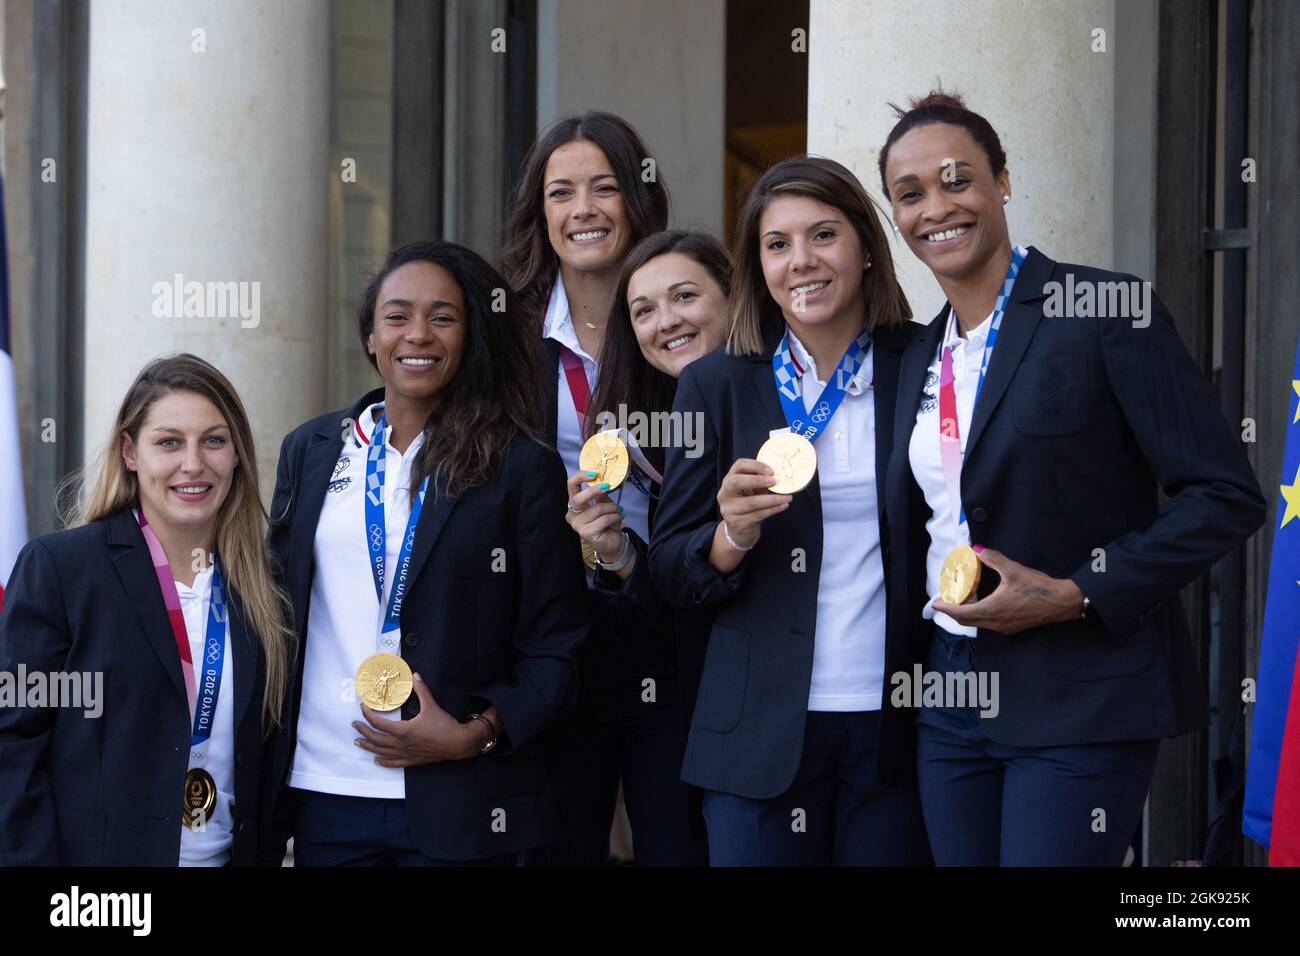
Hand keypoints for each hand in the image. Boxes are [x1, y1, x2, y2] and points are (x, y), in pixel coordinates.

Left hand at [352, 673, 481, 766]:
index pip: (378, 723)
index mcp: (403, 730)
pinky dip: (384, 761)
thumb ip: (422, 690)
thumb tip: (415, 676)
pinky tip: (377, 760)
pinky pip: (394, 763)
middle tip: (354, 725)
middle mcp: (401, 744)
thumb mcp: (432, 705)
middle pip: (375, 738)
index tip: (363, 708)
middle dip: (363, 731)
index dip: (368, 715)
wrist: (458, 743)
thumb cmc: (445, 726)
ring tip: (358, 742)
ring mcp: (406, 753)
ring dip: (368, 747)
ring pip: (381, 752)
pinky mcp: (412, 760)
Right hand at [565, 469, 624, 560]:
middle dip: (594, 491)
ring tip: (618, 511)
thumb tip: (602, 482)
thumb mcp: (604, 504)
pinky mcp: (586, 533)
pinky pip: (604, 519)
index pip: (571, 486)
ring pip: (597, 508)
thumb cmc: (606, 522)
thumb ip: (600, 494)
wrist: (612, 542)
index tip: (595, 474)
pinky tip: (617, 519)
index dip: (580, 477)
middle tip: (607, 486)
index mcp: (574, 504)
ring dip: (613, 508)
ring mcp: (577, 525)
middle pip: (578, 498)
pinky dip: (614, 517)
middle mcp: (572, 514)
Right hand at [715, 458, 790, 550]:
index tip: (771, 471)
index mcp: (729, 481)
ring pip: (750, 502)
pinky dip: (772, 510)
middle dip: (757, 480)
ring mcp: (729, 509)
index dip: (755, 465)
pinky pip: (757, 515)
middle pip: (736, 482)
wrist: (740, 531)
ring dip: (772, 499)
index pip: (738, 466)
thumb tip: (781, 476)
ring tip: (787, 497)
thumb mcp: (752, 491)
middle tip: (774, 481)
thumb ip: (761, 482)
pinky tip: (783, 506)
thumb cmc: (748, 505)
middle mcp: (725, 494)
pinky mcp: (737, 523)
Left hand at [931, 546, 1084, 635]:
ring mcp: (1004, 628)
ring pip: (977, 624)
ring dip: (965, 615)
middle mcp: (995, 623)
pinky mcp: (1012, 628)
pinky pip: (988, 624)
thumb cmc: (1037, 587)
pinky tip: (981, 606)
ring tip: (959, 602)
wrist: (1062, 602)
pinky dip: (978, 616)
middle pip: (966, 621)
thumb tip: (976, 549)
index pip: (960, 613)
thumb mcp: (1012, 569)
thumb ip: (992, 558)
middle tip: (943, 601)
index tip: (934, 603)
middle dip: (952, 612)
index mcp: (991, 610)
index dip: (945, 608)